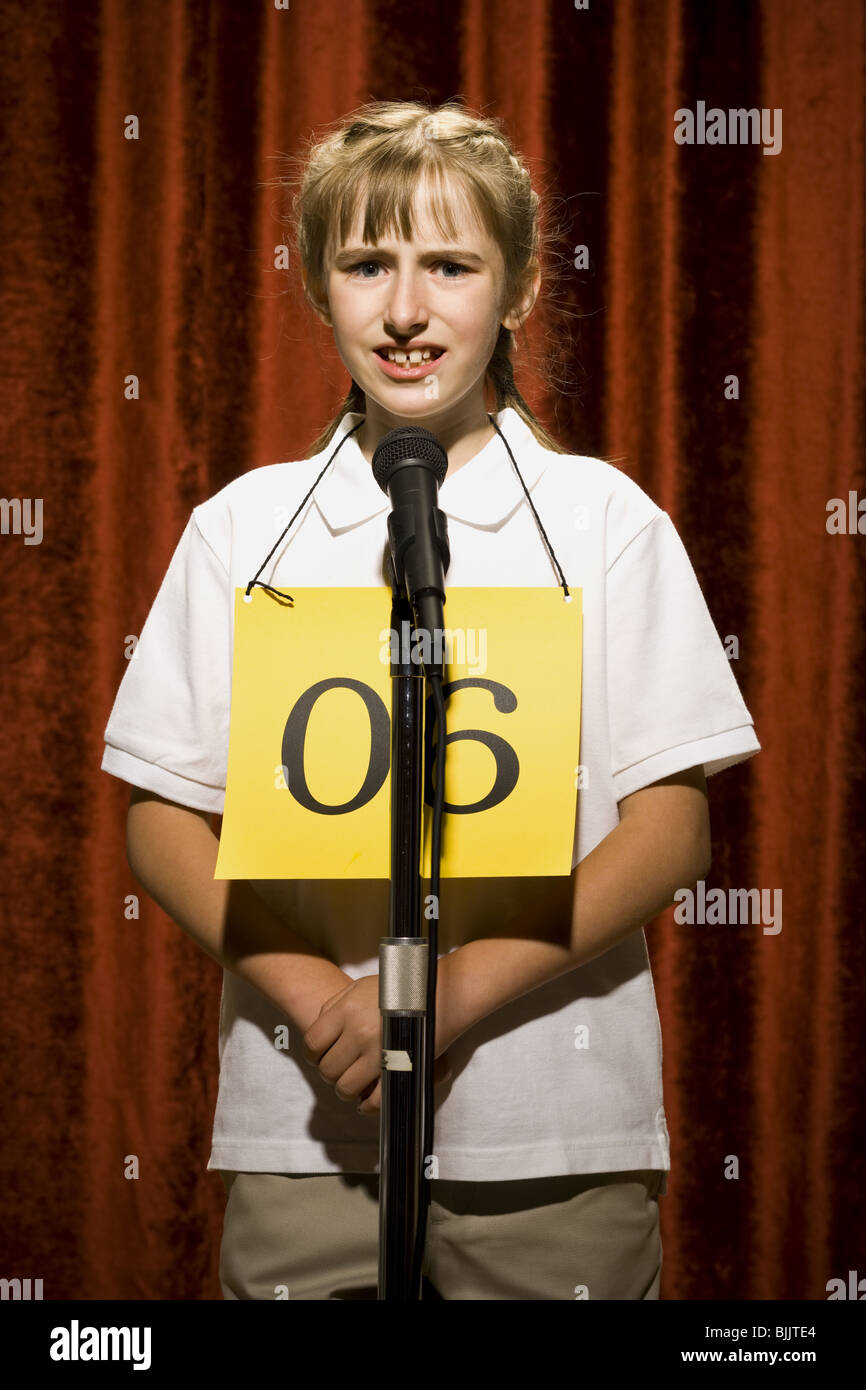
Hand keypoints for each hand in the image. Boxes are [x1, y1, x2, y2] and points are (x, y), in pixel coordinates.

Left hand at [302, 956, 461, 1115]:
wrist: (440, 993)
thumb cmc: (398, 989)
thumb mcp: (359, 987)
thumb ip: (333, 1007)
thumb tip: (317, 1034)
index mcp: (345, 1011)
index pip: (312, 1044)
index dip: (313, 1055)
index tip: (320, 1056)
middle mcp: (359, 1033)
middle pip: (327, 1070)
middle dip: (331, 1072)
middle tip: (342, 1068)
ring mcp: (378, 1053)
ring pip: (345, 1088)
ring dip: (346, 1089)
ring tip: (355, 1081)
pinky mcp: (397, 1069)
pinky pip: (373, 1101)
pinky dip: (367, 1105)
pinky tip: (366, 1100)